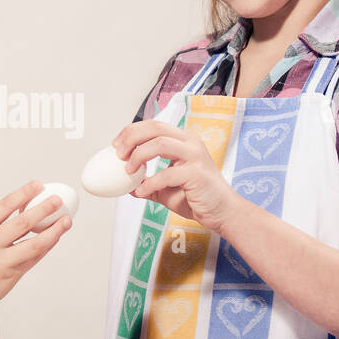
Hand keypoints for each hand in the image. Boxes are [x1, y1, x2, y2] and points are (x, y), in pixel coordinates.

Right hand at [0, 180, 71, 313]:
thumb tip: (26, 207)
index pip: (5, 205)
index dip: (24, 193)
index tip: (38, 185)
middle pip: (23, 222)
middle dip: (44, 208)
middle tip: (57, 200)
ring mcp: (2, 260)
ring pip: (35, 244)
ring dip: (54, 231)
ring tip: (66, 221)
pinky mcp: (12, 275)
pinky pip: (34, 258)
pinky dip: (47, 246)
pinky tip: (55, 237)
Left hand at [112, 120, 238, 231]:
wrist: (222, 212)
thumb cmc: (197, 198)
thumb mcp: (167, 188)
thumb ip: (149, 183)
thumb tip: (127, 184)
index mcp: (183, 140)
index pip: (153, 125)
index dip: (131, 132)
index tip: (116, 146)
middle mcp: (190, 143)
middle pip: (154, 128)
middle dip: (131, 138)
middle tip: (118, 154)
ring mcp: (195, 156)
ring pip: (160, 143)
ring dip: (138, 156)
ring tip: (129, 172)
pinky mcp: (197, 173)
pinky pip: (167, 174)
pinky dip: (150, 183)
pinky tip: (142, 192)